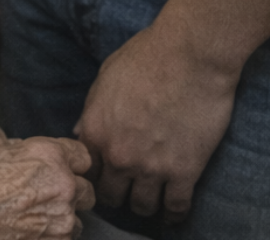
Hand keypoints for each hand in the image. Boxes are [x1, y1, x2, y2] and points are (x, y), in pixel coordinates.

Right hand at [0, 135, 93, 239]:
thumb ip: (21, 151)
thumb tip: (26, 154)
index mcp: (50, 156)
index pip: (83, 156)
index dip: (70, 161)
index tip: (61, 167)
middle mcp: (63, 187)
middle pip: (86, 190)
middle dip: (70, 192)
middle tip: (46, 195)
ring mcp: (61, 222)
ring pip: (76, 220)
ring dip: (62, 218)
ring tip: (34, 218)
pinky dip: (51, 237)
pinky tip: (28, 231)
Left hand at [74, 20, 239, 221]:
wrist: (189, 55)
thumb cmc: (146, 56)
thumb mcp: (106, 77)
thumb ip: (92, 110)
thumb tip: (79, 133)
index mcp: (96, 130)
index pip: (87, 171)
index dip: (96, 174)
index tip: (106, 176)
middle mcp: (119, 155)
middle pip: (111, 196)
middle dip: (118, 193)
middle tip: (128, 189)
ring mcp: (151, 168)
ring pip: (141, 207)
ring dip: (145, 204)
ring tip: (151, 197)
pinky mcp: (184, 173)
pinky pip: (175, 208)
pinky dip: (174, 213)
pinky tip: (174, 210)